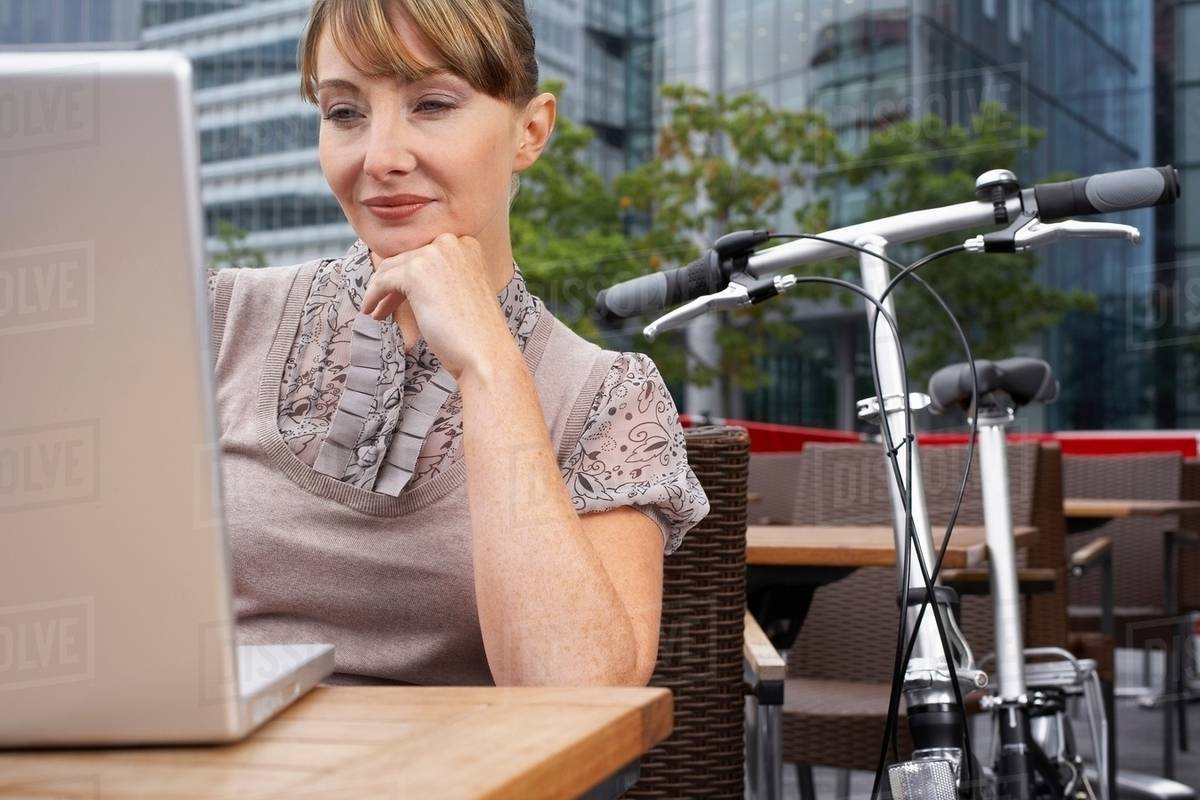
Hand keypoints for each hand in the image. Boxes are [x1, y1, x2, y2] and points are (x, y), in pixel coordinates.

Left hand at [360, 233, 515, 381]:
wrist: (485, 352)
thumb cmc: (477, 333)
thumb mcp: (464, 291)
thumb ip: (444, 276)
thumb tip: (410, 278)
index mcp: (467, 244)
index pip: (425, 253)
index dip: (409, 273)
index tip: (401, 294)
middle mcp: (451, 243)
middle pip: (407, 259)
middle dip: (393, 283)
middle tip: (383, 305)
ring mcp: (433, 254)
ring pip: (391, 268)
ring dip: (380, 290)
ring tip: (376, 311)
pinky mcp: (416, 272)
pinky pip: (382, 281)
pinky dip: (372, 296)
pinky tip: (370, 311)